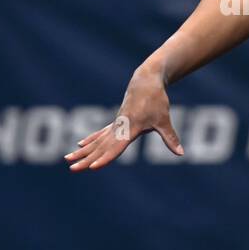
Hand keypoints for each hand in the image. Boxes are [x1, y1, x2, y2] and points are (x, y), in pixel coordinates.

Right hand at [65, 65, 183, 170]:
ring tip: (68, 160)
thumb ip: (170, 137)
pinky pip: (99, 133)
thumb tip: (181, 153)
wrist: (146, 80)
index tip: (92, 167)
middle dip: (86, 159)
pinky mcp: (115, 122)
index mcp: (130, 128)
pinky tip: (79, 146)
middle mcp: (118, 127)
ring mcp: (115, 124)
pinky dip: (90, 140)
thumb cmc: (156, 100)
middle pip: (100, 147)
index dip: (104, 158)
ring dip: (82, 151)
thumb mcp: (164, 120)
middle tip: (72, 169)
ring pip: (95, 141)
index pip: (115, 147)